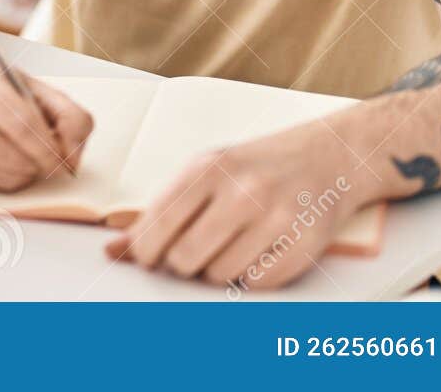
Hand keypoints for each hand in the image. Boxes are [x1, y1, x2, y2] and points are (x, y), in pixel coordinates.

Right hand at [0, 56, 92, 191]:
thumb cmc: (1, 87)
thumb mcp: (40, 89)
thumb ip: (71, 118)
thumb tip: (70, 159)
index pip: (20, 125)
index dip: (47, 150)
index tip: (61, 162)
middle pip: (7, 155)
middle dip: (36, 167)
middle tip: (47, 163)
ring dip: (23, 176)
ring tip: (30, 162)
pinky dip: (4, 179)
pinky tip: (7, 162)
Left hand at [104, 121, 365, 291]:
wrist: (327, 156)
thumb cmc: (254, 166)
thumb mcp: (205, 171)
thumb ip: (160, 210)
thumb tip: (113, 250)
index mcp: (209, 168)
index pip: (159, 224)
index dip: (143, 251)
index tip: (145, 256)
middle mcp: (243, 191)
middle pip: (185, 258)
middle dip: (179, 264)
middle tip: (189, 252)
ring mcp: (277, 218)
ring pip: (219, 276)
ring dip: (215, 271)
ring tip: (228, 246)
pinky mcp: (305, 245)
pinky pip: (256, 284)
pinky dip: (248, 277)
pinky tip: (256, 251)